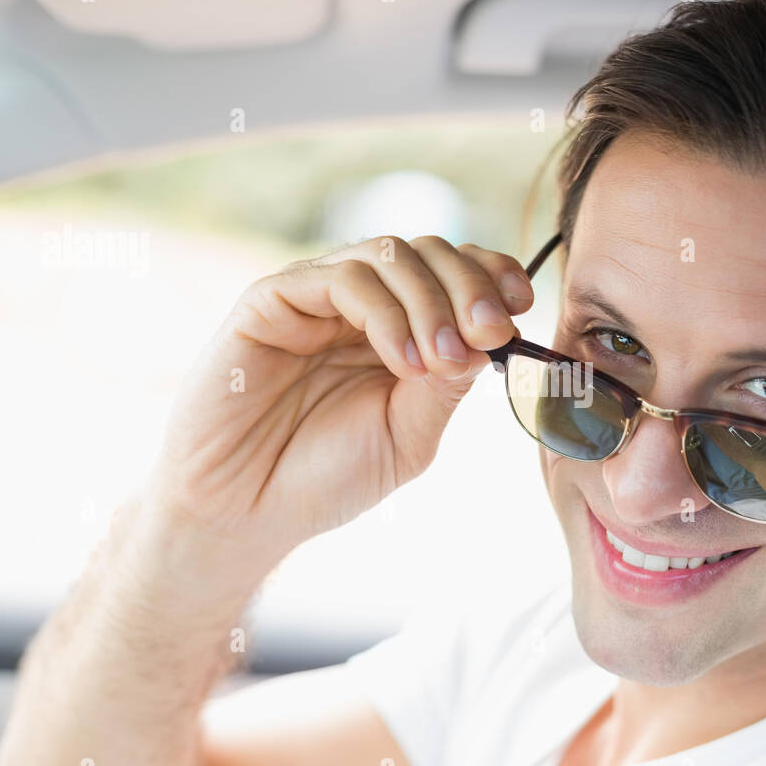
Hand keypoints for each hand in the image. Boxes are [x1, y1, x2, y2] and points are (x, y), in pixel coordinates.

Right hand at [141, 234, 533, 574]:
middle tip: (491, 331)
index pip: (452, 273)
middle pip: (428, 252)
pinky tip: (403, 360)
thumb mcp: (409, 435)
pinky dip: (385, 312)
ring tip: (439, 361)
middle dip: (471, 285)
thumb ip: (448, 385)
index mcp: (397, 330)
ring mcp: (314, 300)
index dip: (491, 275)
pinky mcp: (270, 302)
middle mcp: (358, 306)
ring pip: (388, 255)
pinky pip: (339, 278)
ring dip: (431, 302)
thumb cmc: (324, 479)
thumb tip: (492, 335)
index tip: (521, 306)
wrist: (244, 513)